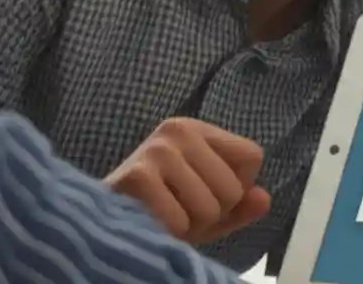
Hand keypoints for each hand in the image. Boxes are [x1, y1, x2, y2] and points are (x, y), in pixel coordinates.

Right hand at [105, 117, 270, 243]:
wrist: (99, 222)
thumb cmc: (157, 212)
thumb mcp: (205, 208)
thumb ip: (239, 206)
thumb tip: (264, 199)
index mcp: (196, 129)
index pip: (252, 157)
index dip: (238, 189)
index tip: (206, 194)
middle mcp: (177, 130)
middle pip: (234, 188)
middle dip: (212, 213)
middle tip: (179, 210)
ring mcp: (157, 150)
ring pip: (211, 208)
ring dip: (191, 226)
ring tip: (164, 215)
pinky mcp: (137, 176)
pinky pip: (181, 221)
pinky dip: (169, 233)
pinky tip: (149, 221)